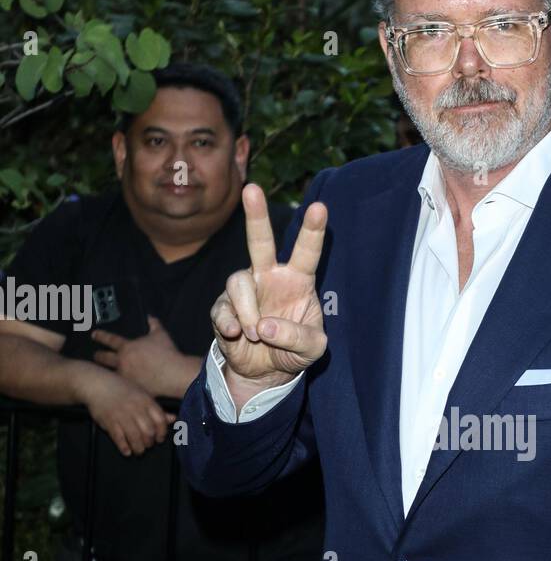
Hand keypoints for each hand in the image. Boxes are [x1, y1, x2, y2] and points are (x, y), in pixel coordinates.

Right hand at [78, 367, 175, 457]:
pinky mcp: (109, 421)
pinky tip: (126, 451)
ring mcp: (122, 415)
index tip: (159, 438)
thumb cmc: (121, 389)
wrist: (97, 384)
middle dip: (150, 442)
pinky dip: (124, 447)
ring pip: (135, 437)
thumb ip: (156, 409)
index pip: (160, 420)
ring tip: (138, 450)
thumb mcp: (142, 395)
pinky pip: (119, 438)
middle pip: (149, 431)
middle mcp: (135, 408)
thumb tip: (173, 419)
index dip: (162, 433)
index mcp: (145, 400)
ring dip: (138, 448)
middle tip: (148, 445)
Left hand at [92, 315, 191, 397]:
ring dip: (106, 373)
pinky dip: (119, 387)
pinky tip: (116, 388)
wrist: (173, 374)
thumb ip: (154, 325)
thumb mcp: (160, 335)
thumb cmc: (167, 352)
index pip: (111, 340)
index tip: (94, 334)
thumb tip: (150, 317)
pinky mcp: (131, 389)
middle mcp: (122, 362)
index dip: (102, 336)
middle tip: (95, 355)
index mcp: (127, 348)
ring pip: (110, 374)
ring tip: (103, 374)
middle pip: (105, 358)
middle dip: (99, 356)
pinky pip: (122, 388)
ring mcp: (125, 377)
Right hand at [211, 183, 327, 399]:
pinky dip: (229, 323)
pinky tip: (235, 335)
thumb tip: (265, 327)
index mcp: (297, 280)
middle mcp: (269, 276)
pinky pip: (221, 308)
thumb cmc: (295, 350)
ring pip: (238, 281)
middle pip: (260, 240)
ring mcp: (245, 290)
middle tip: (252, 189)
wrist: (266, 371)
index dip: (313, 230)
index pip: (306, 251)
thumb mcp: (312, 349)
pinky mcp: (223, 307)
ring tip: (256, 335)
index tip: (320, 208)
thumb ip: (297, 337)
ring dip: (248, 311)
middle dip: (256, 215)